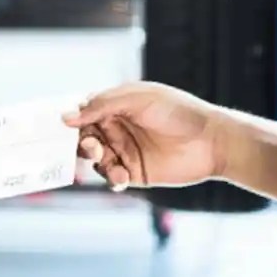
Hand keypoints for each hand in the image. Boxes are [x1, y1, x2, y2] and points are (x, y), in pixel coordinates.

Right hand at [61, 82, 230, 191]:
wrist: (211, 141)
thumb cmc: (178, 112)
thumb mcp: (138, 100)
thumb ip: (102, 106)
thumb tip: (66, 117)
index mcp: (116, 106)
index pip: (83, 112)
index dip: (72, 119)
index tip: (65, 127)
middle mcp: (116, 128)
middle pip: (83, 137)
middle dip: (82, 142)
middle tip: (93, 146)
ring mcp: (124, 150)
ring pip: (94, 159)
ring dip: (96, 160)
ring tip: (110, 162)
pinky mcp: (134, 172)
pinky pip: (111, 176)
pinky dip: (111, 177)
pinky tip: (121, 176)